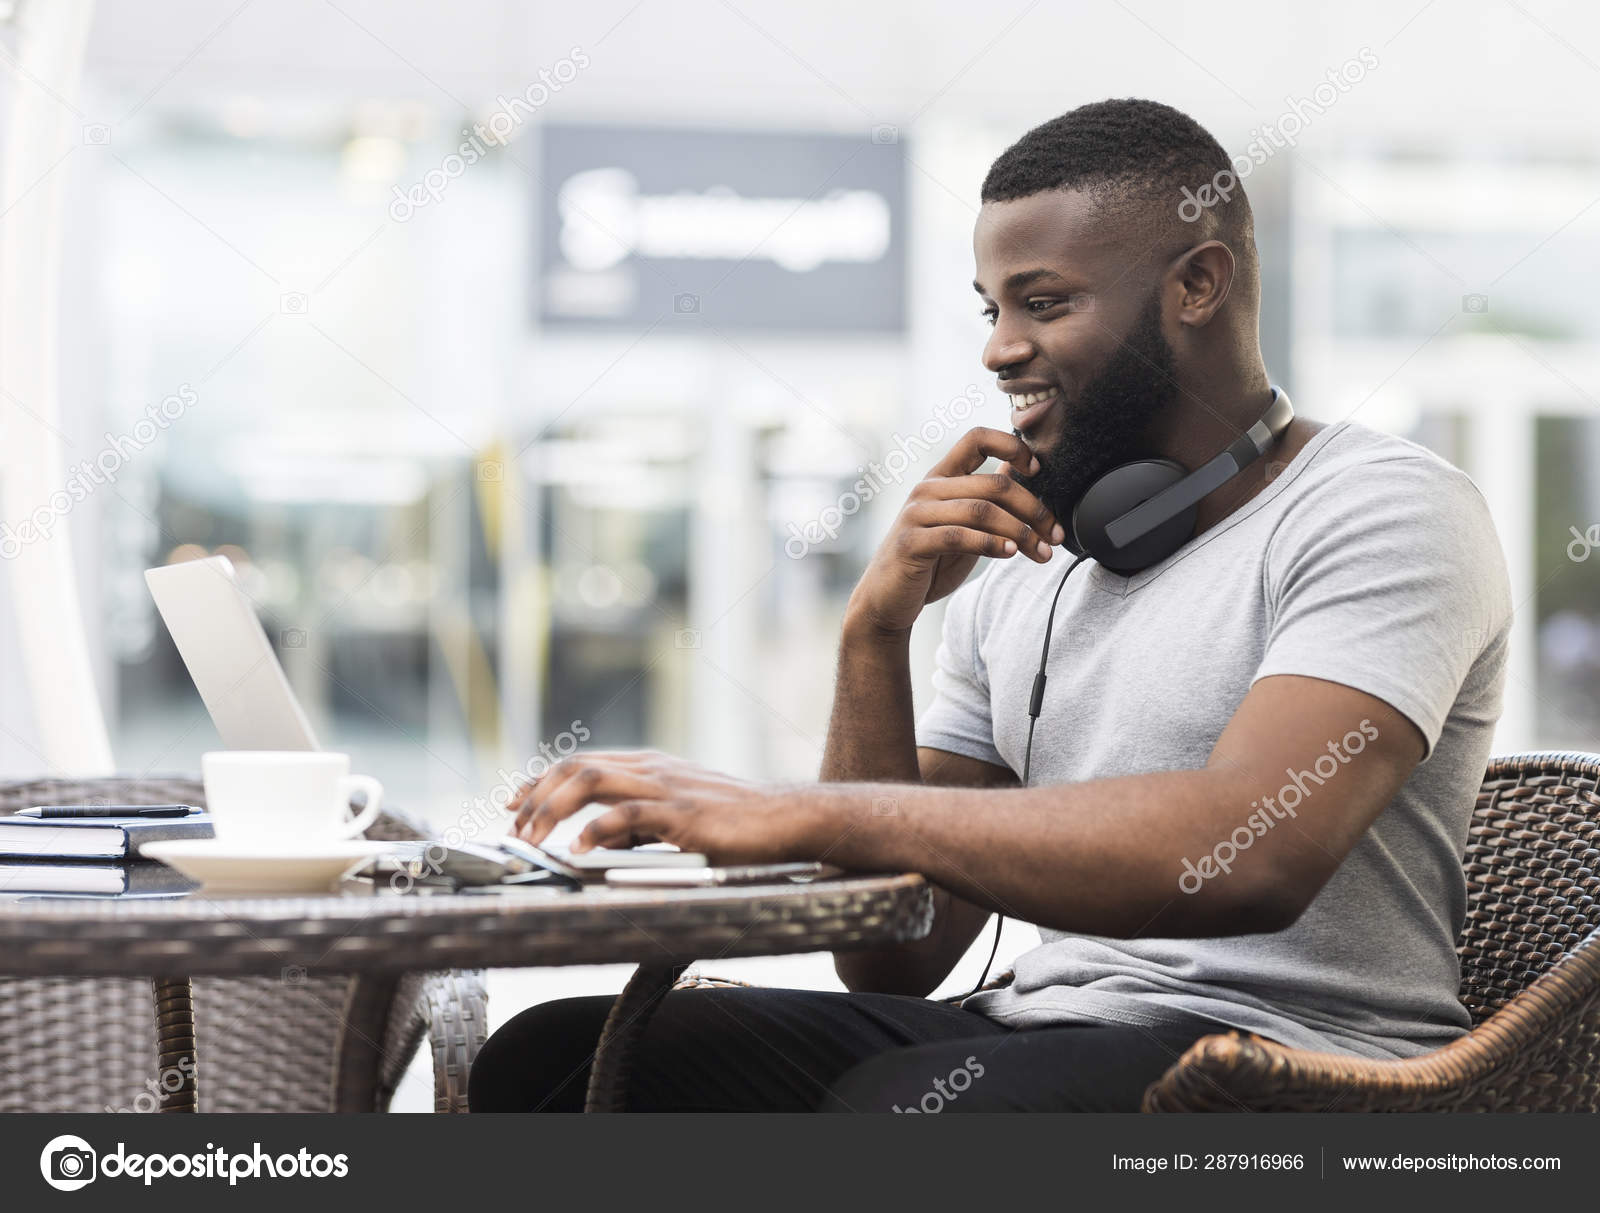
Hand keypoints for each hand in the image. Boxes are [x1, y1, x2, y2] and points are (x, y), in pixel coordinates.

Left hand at [506, 750, 822, 863]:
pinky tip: (578, 849)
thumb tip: (595, 840)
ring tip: (533, 835)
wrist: (785, 820)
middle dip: (536, 795)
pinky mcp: (682, 813)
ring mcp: (666, 787)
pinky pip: (629, 814)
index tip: (513, 801)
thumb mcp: (675, 820)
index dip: (541, 780)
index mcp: (648, 767)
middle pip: (577, 766)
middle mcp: (652, 769)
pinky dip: (596, 829)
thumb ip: (636, 826)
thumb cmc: (736, 824)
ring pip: (593, 779)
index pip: (581, 762)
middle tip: (514, 826)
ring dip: (553, 806)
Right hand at [845, 427, 1064, 635]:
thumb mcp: (963, 526)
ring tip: (1041, 552)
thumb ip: (985, 500)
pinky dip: (990, 544)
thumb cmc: (928, 562)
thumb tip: (1018, 470)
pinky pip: (959, 536)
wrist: (887, 599)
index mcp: (941, 478)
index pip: (976, 438)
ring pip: (982, 510)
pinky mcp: (912, 542)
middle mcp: (927, 488)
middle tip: (1055, 535)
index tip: (1038, 469)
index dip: (1012, 446)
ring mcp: (917, 514)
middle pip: (993, 484)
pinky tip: (1008, 554)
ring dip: (1020, 533)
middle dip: (1034, 509)